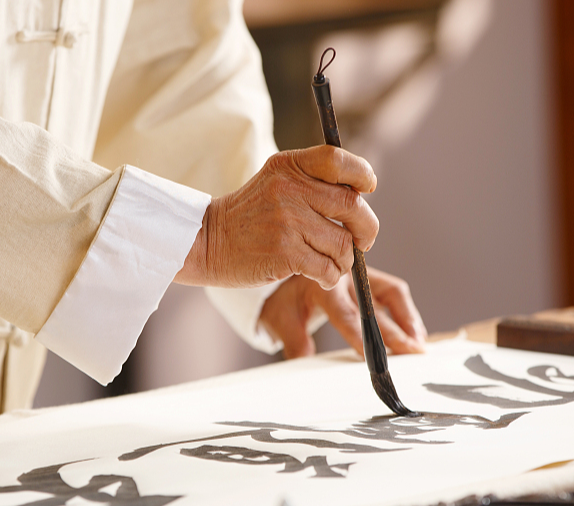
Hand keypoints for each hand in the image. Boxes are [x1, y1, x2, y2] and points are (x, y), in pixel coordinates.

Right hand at [174, 146, 377, 289]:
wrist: (207, 242)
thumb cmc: (250, 216)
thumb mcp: (275, 182)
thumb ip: (312, 181)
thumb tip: (361, 196)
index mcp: (288, 166)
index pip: (338, 160)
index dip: (362, 174)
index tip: (367, 189)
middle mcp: (289, 189)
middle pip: (353, 205)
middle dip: (366, 228)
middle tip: (362, 241)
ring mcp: (288, 221)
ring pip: (344, 243)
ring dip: (345, 260)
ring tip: (332, 262)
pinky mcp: (286, 253)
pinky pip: (329, 268)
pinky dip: (331, 276)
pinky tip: (320, 275)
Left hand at [259, 269, 426, 359]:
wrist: (287, 266)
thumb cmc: (286, 297)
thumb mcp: (280, 318)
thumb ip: (294, 340)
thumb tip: (304, 360)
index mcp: (322, 287)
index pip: (345, 314)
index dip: (360, 335)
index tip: (373, 355)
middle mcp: (345, 277)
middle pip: (375, 306)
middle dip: (395, 330)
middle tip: (411, 352)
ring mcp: (361, 276)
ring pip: (393, 293)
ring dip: (408, 319)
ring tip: (418, 344)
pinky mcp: (372, 278)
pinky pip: (394, 294)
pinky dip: (407, 314)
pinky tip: (415, 334)